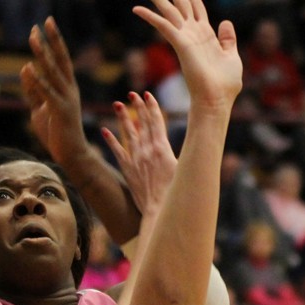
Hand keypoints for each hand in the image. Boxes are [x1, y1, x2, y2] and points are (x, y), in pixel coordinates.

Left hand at [20, 18, 87, 162]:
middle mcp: (70, 89)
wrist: (72, 154)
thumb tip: (26, 68)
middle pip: (60, 60)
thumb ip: (33, 90)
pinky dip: (38, 80)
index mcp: (67, 87)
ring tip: (34, 37)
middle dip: (51, 40)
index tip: (46, 24)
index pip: (61, 59)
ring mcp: (67, 99)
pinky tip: (29, 68)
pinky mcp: (60, 111)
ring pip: (53, 71)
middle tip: (43, 22)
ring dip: (43, 54)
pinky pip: (47, 92)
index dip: (54, 41)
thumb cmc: (57, 133)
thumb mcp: (39, 108)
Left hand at [101, 92, 176, 216]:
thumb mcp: (186, 169)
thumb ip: (188, 154)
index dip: (152, 106)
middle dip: (138, 107)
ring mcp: (135, 159)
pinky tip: (105, 130)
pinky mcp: (127, 169)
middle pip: (142, 123)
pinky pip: (117, 151)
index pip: (156, 121)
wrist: (159, 209)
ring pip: (128, 133)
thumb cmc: (177, 192)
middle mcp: (147, 150)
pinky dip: (111, 140)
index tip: (147, 94)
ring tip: (118, 105)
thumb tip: (199, 143)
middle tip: (132, 94)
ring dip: (123, 118)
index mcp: (162, 148)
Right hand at [133, 0, 242, 110]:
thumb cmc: (226, 84)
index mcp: (206, 35)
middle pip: (181, 6)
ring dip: (160, 1)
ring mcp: (186, 38)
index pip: (197, 9)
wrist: (217, 100)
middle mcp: (193, 34)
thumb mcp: (231, 56)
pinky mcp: (180, 43)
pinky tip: (136, 9)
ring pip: (169, 12)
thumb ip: (227, 39)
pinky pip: (162, 25)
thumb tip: (225, 23)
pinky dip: (149, 16)